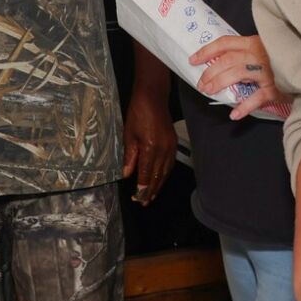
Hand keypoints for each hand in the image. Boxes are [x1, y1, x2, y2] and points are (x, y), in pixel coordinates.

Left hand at [120, 90, 176, 204]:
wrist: (153, 98)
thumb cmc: (138, 114)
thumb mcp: (129, 135)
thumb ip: (129, 157)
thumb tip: (127, 174)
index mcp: (150, 148)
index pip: (146, 174)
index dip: (142, 188)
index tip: (137, 198)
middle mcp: (163, 150)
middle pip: (157, 176)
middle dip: (150, 190)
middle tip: (144, 202)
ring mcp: (170, 147)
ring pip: (165, 172)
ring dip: (158, 185)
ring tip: (151, 195)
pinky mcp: (173, 143)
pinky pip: (170, 164)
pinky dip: (164, 174)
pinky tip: (160, 179)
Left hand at [189, 33, 282, 118]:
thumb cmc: (284, 59)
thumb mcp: (265, 48)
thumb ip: (247, 52)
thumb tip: (222, 62)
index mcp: (254, 43)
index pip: (225, 43)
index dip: (206, 51)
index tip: (193, 59)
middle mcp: (258, 55)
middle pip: (227, 60)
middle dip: (210, 71)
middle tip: (200, 83)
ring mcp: (267, 71)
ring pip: (237, 74)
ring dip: (219, 83)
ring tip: (208, 91)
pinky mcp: (276, 88)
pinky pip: (256, 98)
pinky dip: (244, 107)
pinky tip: (234, 114)